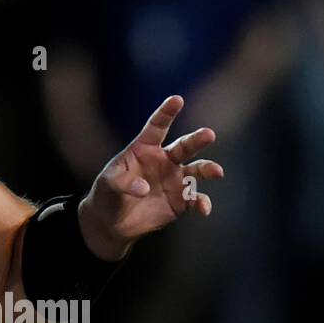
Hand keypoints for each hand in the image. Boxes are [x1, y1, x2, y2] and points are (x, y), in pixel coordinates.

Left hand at [77, 95, 223, 260]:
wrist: (111, 222)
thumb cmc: (106, 195)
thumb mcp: (107, 184)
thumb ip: (123, 182)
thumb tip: (144, 188)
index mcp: (144, 149)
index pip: (157, 127)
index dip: (167, 113)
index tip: (177, 99)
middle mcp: (164, 160)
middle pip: (184, 146)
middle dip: (197, 140)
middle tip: (209, 134)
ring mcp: (175, 179)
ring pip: (197, 170)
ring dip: (208, 169)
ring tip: (216, 171)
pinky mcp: (181, 200)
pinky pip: (196, 198)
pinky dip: (202, 203)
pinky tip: (203, 209)